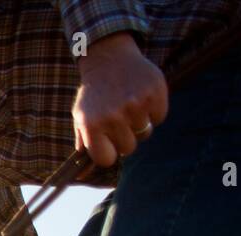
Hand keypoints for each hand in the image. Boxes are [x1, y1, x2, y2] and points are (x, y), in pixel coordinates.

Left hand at [72, 32, 167, 166]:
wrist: (109, 59)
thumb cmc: (94, 94)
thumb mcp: (80, 117)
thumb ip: (84, 142)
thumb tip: (83, 171)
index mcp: (92, 125)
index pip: (106, 159)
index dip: (110, 153)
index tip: (110, 144)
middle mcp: (113, 116)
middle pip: (129, 148)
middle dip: (125, 137)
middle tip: (120, 120)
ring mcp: (135, 104)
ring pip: (145, 134)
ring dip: (139, 123)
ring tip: (129, 106)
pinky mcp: (155, 92)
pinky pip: (160, 117)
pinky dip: (154, 111)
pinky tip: (143, 98)